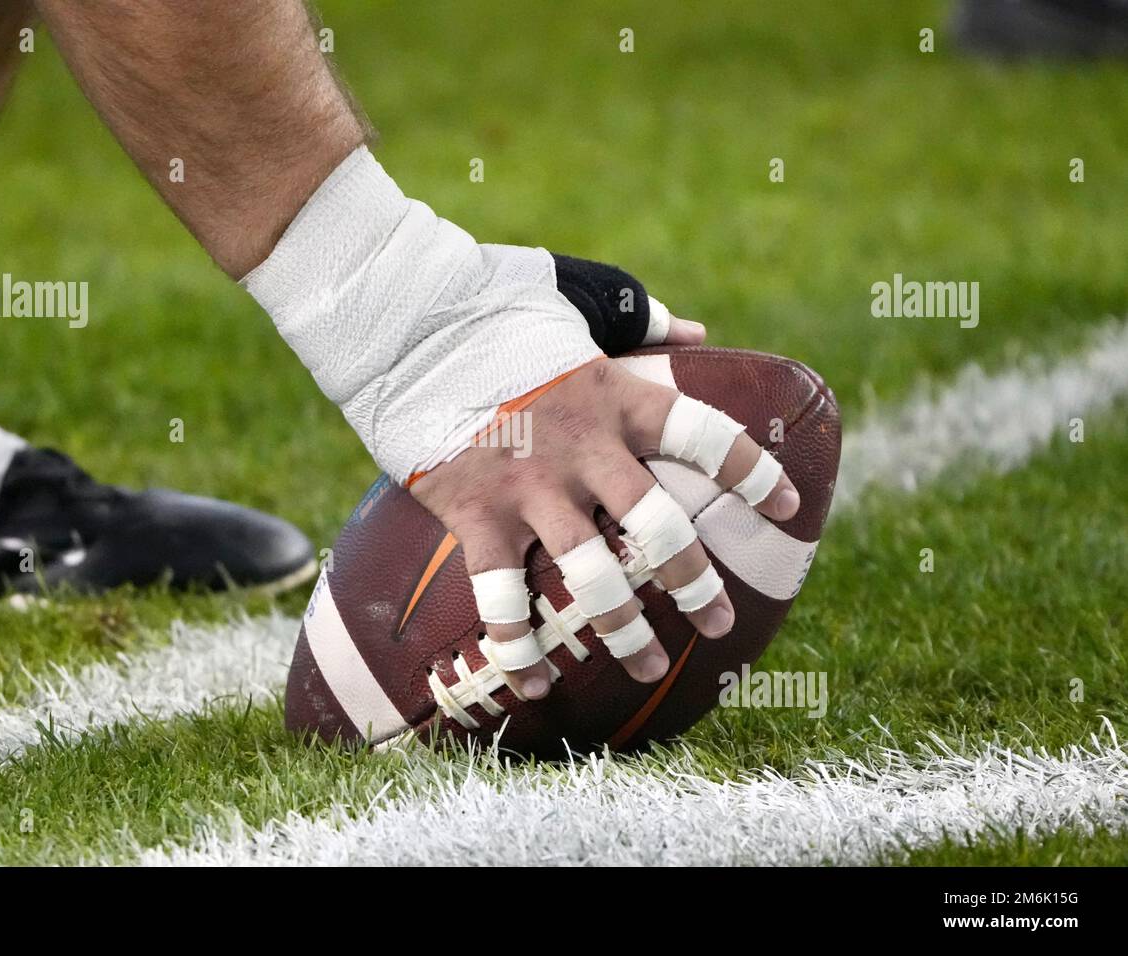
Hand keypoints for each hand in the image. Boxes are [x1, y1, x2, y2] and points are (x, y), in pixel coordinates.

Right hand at [411, 343, 799, 701]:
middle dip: (696, 582)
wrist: (405, 324)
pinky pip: (502, 596)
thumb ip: (639, 316)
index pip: (706, 436)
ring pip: (593, 575)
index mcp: (618, 396)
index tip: (789, 506)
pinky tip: (535, 682)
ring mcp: (531, 489)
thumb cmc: (492, 308)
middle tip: (722, 621)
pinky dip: (516, 646)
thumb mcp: (577, 295)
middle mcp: (586, 451)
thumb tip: (696, 331)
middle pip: (659, 528)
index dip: (753, 472)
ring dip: (625, 630)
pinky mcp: (477, 515)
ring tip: (651, 668)